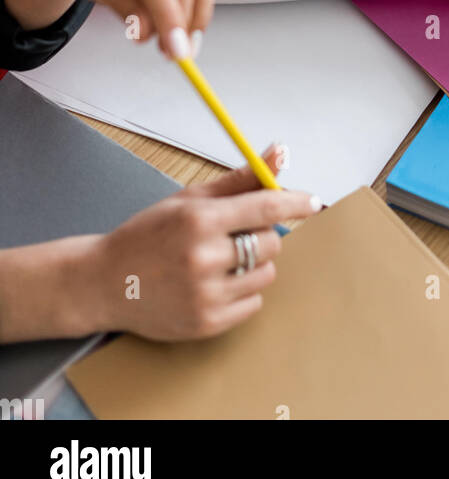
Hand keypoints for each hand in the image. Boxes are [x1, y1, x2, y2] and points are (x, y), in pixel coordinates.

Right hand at [93, 144, 321, 340]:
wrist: (105, 282)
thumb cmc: (149, 234)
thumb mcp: (188, 199)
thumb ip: (238, 179)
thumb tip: (278, 154)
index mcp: (200, 220)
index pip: (265, 206)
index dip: (295, 202)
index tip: (313, 202)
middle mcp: (203, 257)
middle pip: (271, 242)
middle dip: (262, 235)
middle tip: (236, 234)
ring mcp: (205, 294)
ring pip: (266, 274)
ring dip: (254, 265)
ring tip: (222, 260)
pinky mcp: (206, 324)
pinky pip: (253, 304)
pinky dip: (244, 292)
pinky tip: (215, 284)